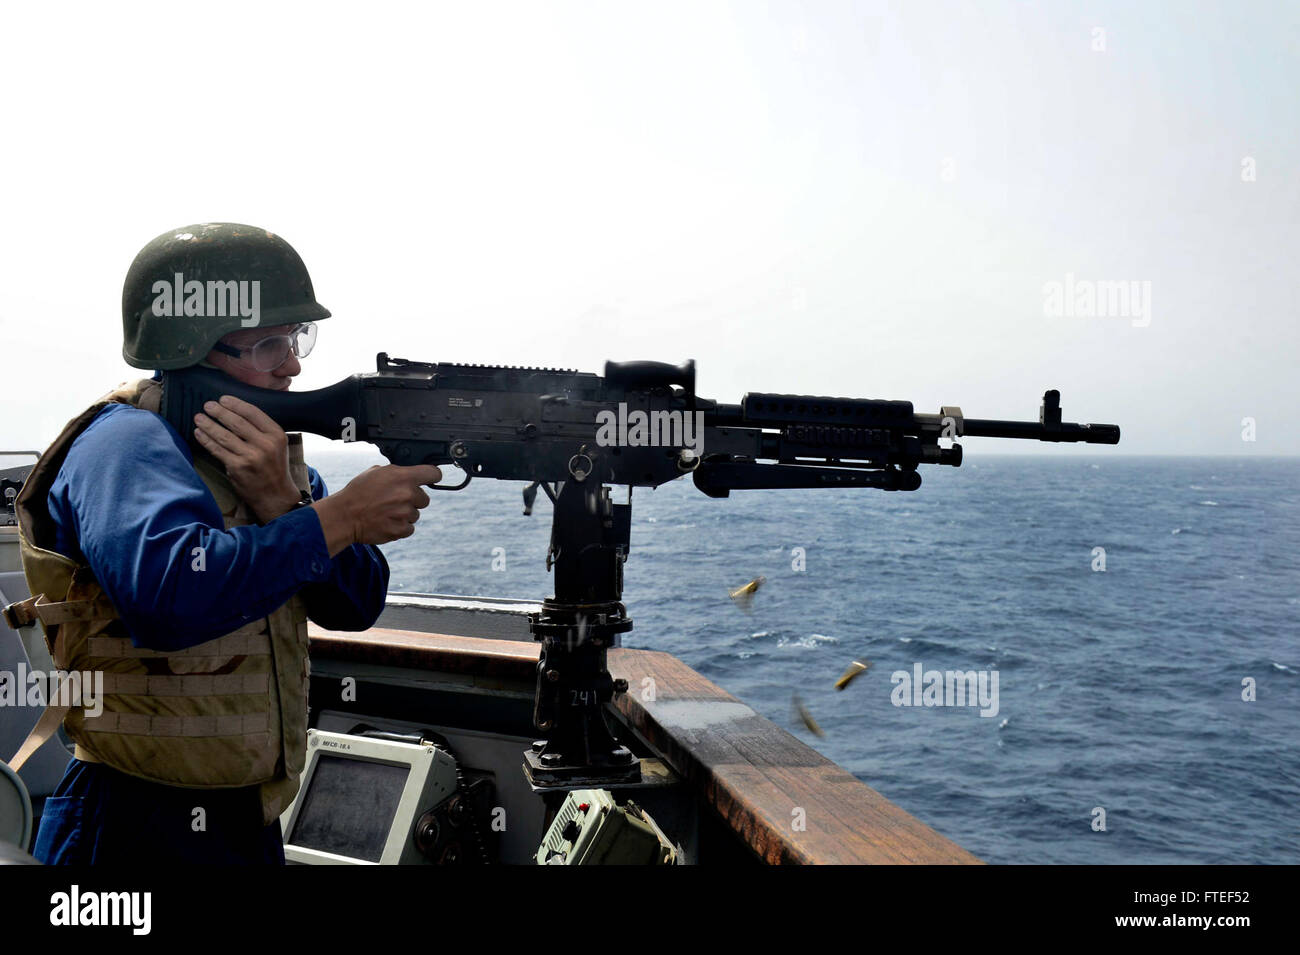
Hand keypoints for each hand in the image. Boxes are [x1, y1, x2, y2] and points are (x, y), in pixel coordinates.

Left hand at [193, 395, 299, 522]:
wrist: (276, 496)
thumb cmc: (274, 468)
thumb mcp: (277, 445)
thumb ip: (262, 431)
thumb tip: (236, 413)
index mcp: (277, 435)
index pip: (253, 413)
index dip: (236, 404)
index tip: (223, 399)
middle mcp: (265, 444)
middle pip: (237, 422)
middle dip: (219, 412)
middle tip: (208, 405)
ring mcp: (251, 456)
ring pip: (224, 435)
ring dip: (208, 424)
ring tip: (198, 417)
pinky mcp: (237, 468)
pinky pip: (217, 450)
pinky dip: (206, 440)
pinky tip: (199, 433)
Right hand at [311, 465, 440, 555]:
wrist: (345, 516)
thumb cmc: (358, 493)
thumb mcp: (376, 472)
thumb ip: (397, 473)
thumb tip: (409, 474)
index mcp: (403, 477)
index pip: (433, 473)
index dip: (433, 476)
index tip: (432, 478)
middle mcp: (408, 494)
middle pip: (424, 499)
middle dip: (413, 500)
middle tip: (394, 501)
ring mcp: (405, 513)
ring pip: (415, 514)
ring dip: (404, 514)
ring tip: (386, 512)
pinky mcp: (401, 529)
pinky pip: (409, 528)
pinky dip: (400, 527)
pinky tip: (386, 521)